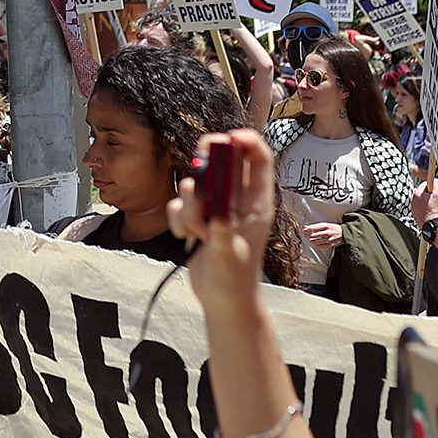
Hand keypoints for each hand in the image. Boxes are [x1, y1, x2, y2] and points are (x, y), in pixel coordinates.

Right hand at [165, 130, 278, 313]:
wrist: (222, 300)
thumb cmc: (235, 278)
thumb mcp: (230, 253)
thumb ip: (222, 228)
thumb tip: (215, 209)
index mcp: (257, 202)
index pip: (258, 159)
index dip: (246, 141)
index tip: (228, 137)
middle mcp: (237, 200)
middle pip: (222, 160)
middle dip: (207, 163)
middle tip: (198, 172)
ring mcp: (215, 207)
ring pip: (195, 184)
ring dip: (190, 205)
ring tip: (199, 232)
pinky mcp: (197, 218)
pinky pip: (180, 203)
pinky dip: (179, 219)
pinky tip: (188, 238)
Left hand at [303, 222, 343, 250]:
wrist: (344, 234)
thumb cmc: (333, 228)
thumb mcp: (325, 225)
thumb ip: (315, 226)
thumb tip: (304, 227)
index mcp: (326, 226)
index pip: (314, 228)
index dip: (307, 229)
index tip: (303, 230)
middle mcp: (328, 232)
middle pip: (314, 235)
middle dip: (309, 236)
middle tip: (306, 235)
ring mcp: (330, 239)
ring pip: (317, 241)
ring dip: (312, 240)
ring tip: (311, 239)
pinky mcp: (331, 245)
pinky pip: (321, 246)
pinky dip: (317, 244)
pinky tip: (316, 243)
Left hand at [410, 179, 437, 225]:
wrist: (435, 226)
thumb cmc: (436, 211)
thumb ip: (437, 183)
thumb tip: (435, 180)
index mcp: (417, 194)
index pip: (426, 184)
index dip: (434, 187)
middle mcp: (413, 202)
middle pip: (425, 193)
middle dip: (432, 196)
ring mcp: (415, 210)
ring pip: (424, 202)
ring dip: (430, 203)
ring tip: (437, 207)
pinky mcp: (418, 216)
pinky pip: (424, 209)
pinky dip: (429, 210)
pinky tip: (434, 213)